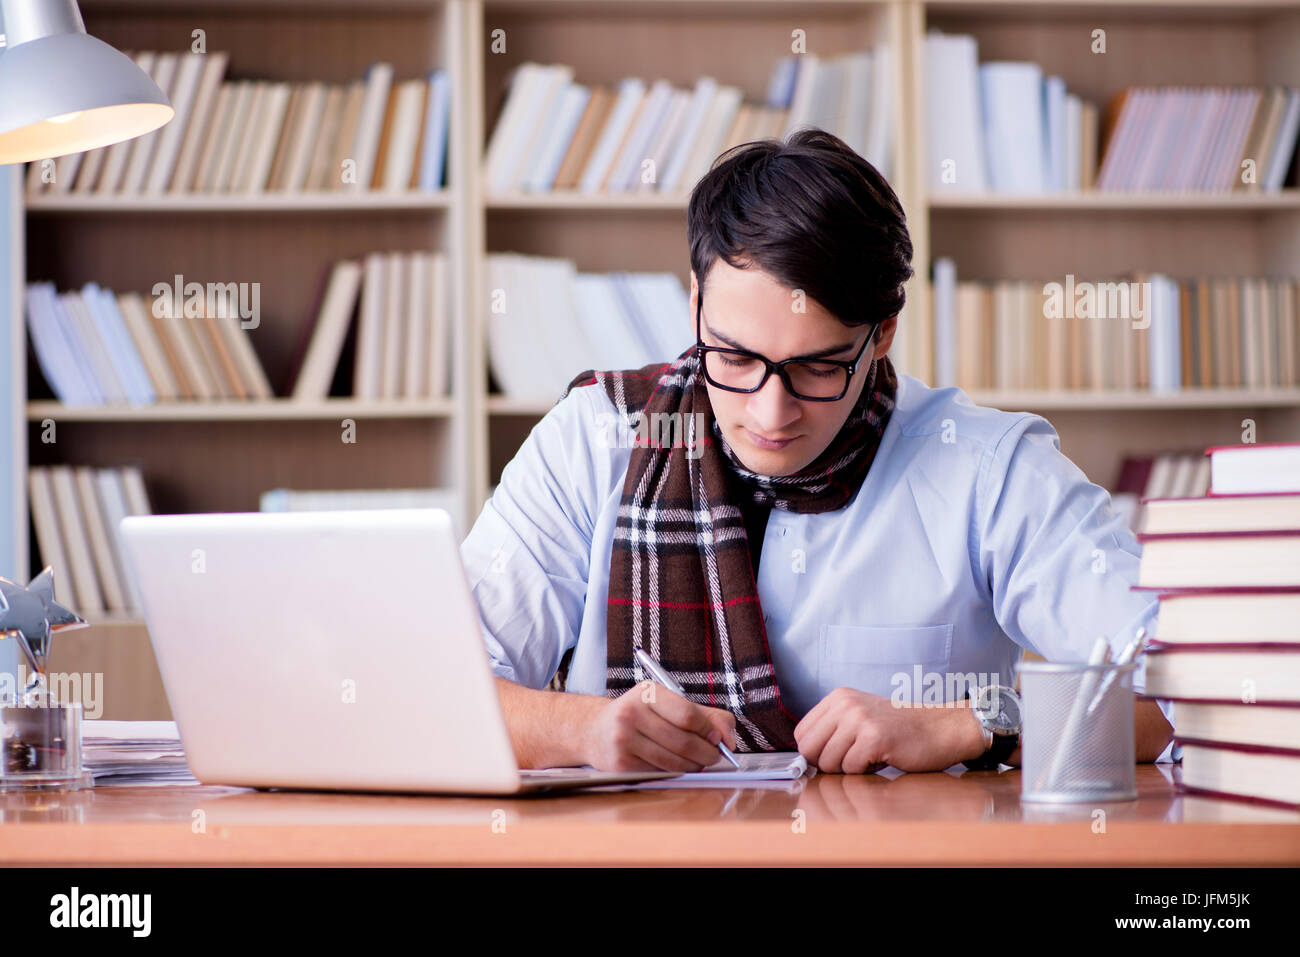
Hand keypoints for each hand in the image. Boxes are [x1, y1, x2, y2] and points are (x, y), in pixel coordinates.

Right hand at [582, 680, 737, 771]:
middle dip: (707, 753)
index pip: (687, 714)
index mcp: (647, 693)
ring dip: (694, 766)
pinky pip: (659, 773)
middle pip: (683, 742)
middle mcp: (631, 713)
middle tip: (715, 756)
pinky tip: (678, 768)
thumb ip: (707, 716)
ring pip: (673, 762)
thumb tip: (729, 740)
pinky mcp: (619, 764)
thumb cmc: (642, 716)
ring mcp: (623, 740)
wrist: (596, 730)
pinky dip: (675, 773)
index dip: (709, 729)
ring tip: (700, 763)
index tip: (718, 738)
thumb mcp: (669, 704)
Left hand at [794, 687, 984, 772]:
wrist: (942, 728)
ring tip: (870, 757)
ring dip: (848, 769)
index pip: (802, 733)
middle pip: (809, 748)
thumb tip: (804, 758)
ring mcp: (859, 719)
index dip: (814, 752)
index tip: (834, 757)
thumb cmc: (900, 730)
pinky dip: (865, 772)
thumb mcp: (860, 717)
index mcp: (838, 697)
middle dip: (826, 764)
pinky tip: (882, 759)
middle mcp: (845, 704)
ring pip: (828, 762)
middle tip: (851, 761)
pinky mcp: (874, 738)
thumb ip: (833, 730)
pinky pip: (851, 768)